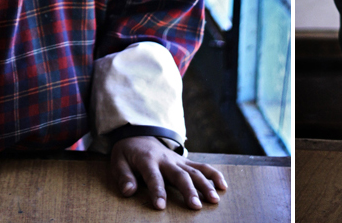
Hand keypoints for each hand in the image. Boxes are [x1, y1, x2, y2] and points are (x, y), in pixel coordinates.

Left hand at [104, 135, 226, 209]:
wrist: (138, 135)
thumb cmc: (127, 153)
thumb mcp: (118, 161)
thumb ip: (123, 176)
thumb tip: (128, 191)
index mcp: (147, 160)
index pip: (153, 177)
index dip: (157, 191)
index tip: (160, 207)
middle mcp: (166, 160)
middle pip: (180, 175)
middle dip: (188, 191)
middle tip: (195, 206)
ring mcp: (178, 160)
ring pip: (195, 172)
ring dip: (206, 185)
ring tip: (214, 200)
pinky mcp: (186, 162)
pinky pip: (203, 167)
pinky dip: (214, 175)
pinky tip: (223, 187)